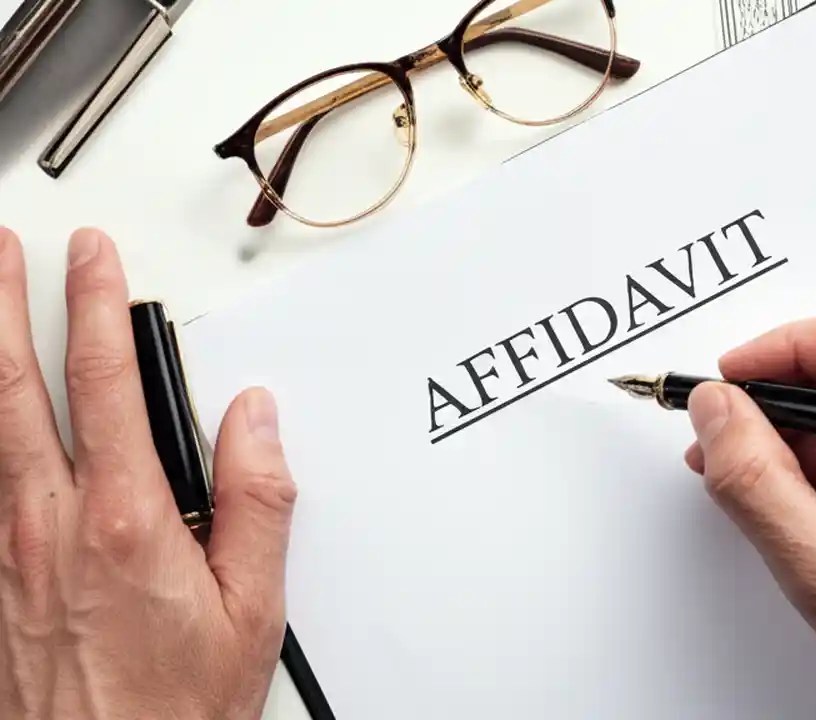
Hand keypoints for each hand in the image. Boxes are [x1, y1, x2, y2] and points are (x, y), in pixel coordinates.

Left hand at [0, 228, 296, 719]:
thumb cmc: (176, 707)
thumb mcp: (253, 609)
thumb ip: (256, 501)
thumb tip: (253, 420)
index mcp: (125, 522)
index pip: (106, 386)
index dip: (96, 308)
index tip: (92, 259)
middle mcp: (50, 528)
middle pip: (13, 390)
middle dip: (5, 306)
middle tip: (4, 253)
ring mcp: (7, 553)